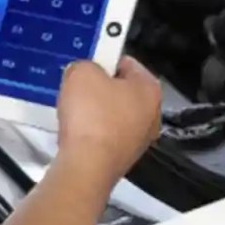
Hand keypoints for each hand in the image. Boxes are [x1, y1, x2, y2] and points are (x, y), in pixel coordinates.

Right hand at [54, 58, 161, 192]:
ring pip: (112, 114)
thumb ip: (84, 65)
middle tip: (78, 86)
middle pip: (121, 90)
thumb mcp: (81, 73)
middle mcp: (151, 115)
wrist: (86, 165)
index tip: (89, 62)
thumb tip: (83, 73)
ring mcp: (138, 140)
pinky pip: (103, 136)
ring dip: (93, 111)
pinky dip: (90, 132)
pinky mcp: (121, 158)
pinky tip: (76, 133)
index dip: (105, 59)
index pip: (128, 62)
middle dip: (98, 87)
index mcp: (150, 89)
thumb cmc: (92, 118)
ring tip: (73, 111)